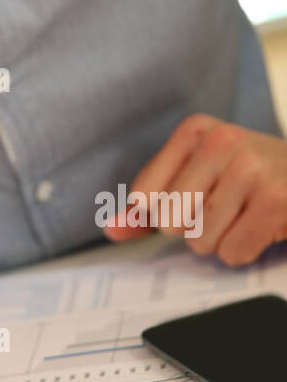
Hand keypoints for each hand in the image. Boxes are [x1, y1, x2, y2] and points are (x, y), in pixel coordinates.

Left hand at [104, 113, 286, 265]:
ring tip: (244, 215)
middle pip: (169, 221)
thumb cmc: (249, 176)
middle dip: (193, 228)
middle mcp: (222, 141)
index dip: (164, 212)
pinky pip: (233, 251)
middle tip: (224, 208)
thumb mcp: (197, 175)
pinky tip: (260, 226)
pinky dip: (244, 250)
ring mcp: (251, 169)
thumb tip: (112, 228)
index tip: (193, 199)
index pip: (144, 196)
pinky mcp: (276, 199)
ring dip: (221, 240)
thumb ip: (150, 204)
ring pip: (200, 240)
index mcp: (195, 130)